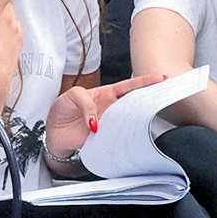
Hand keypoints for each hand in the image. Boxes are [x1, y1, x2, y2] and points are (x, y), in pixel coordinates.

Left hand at [42, 72, 166, 160]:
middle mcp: (111, 108)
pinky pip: (117, 138)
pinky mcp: (104, 138)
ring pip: (128, 120)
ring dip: (137, 120)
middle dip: (149, 99)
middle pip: (134, 103)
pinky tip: (128, 137)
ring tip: (149, 117)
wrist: (53, 131)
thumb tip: (96, 122)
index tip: (160, 78)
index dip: (145, 81)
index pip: (129, 86)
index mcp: (106, 93)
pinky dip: (122, 139)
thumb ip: (85, 103)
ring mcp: (109, 123)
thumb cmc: (62, 109)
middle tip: (163, 96)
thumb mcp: (71, 96)